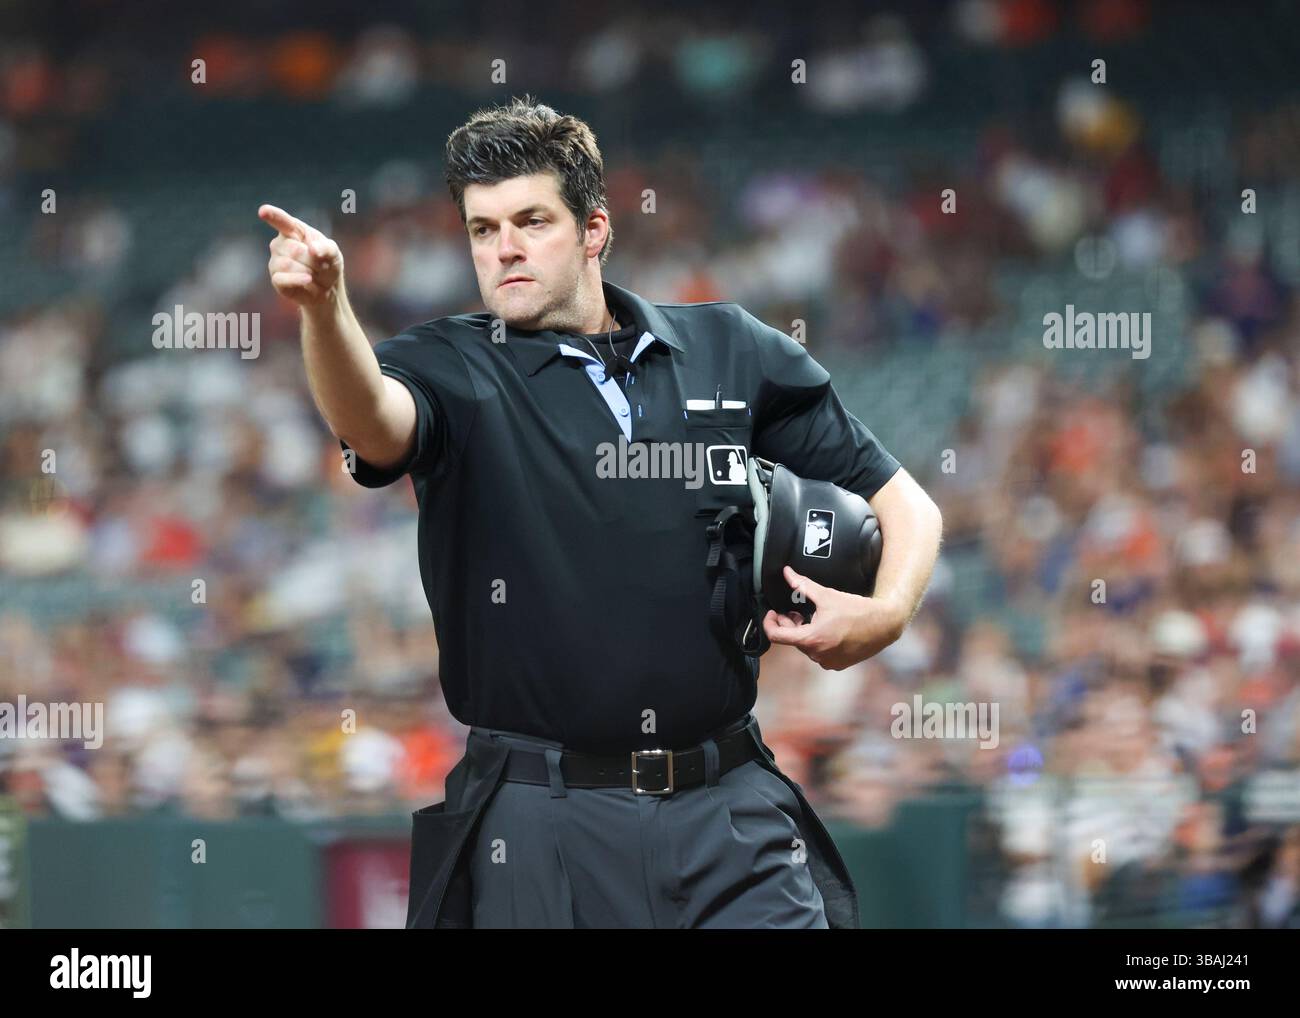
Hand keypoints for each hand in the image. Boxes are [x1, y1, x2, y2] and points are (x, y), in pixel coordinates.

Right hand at [259, 204, 342, 306]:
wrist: (327, 288)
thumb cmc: (328, 264)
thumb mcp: (334, 253)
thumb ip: (326, 248)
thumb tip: (312, 249)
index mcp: (293, 230)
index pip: (282, 221)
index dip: (272, 215)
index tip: (263, 211)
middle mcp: (280, 243)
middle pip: (293, 249)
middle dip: (312, 260)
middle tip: (320, 265)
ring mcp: (276, 261)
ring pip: (288, 264)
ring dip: (308, 271)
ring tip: (313, 274)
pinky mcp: (276, 279)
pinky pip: (282, 279)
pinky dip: (297, 280)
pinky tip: (307, 280)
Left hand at [762, 565, 906, 669]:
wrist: (884, 624)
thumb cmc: (856, 609)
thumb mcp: (826, 595)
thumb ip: (802, 585)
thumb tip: (787, 573)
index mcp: (811, 639)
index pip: (776, 636)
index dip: (770, 623)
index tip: (773, 613)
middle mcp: (817, 655)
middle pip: (792, 639)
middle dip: (790, 624)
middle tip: (795, 610)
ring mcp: (827, 662)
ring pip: (806, 646)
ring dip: (804, 632)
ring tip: (811, 618)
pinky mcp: (837, 664)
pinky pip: (819, 653)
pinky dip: (817, 641)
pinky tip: (826, 628)